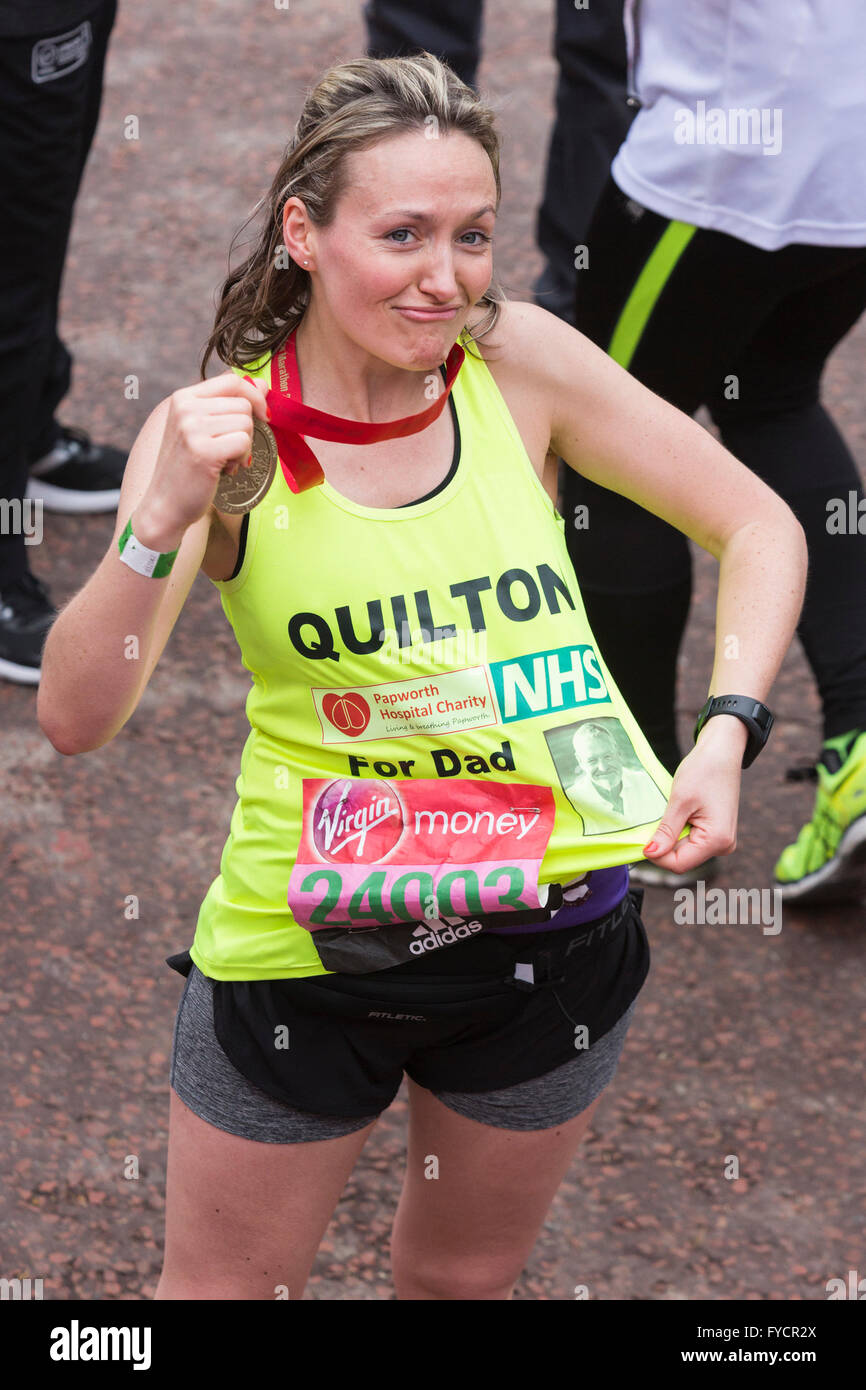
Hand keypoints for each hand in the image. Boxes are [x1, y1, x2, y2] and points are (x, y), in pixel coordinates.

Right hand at [136, 372, 269, 544]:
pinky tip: (225, 470)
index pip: (232, 381)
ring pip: (246, 423)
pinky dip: (242, 458)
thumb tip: (264, 384)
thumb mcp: (201, 430)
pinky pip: (244, 442)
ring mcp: (192, 428)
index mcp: (183, 398)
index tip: (262, 415)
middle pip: (243, 405)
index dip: (254, 396)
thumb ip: (227, 406)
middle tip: (228, 451)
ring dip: (244, 447)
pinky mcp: (204, 450)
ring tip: (224, 462)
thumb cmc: (187, 469)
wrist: (164, 505)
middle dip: (246, 430)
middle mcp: (185, 408)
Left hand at [641, 716, 747, 873]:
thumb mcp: (680, 801)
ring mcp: (720, 841)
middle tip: (657, 817)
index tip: (643, 836)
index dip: (656, 854)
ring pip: (684, 850)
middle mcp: (723, 846)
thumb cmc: (704, 771)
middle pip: (681, 859)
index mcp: (717, 841)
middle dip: (663, 843)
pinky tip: (679, 812)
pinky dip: (678, 830)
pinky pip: (690, 840)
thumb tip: (650, 854)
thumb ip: (666, 831)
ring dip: (670, 835)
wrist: (722, 751)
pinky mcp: (715, 833)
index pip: (678, 864)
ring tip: (672, 811)